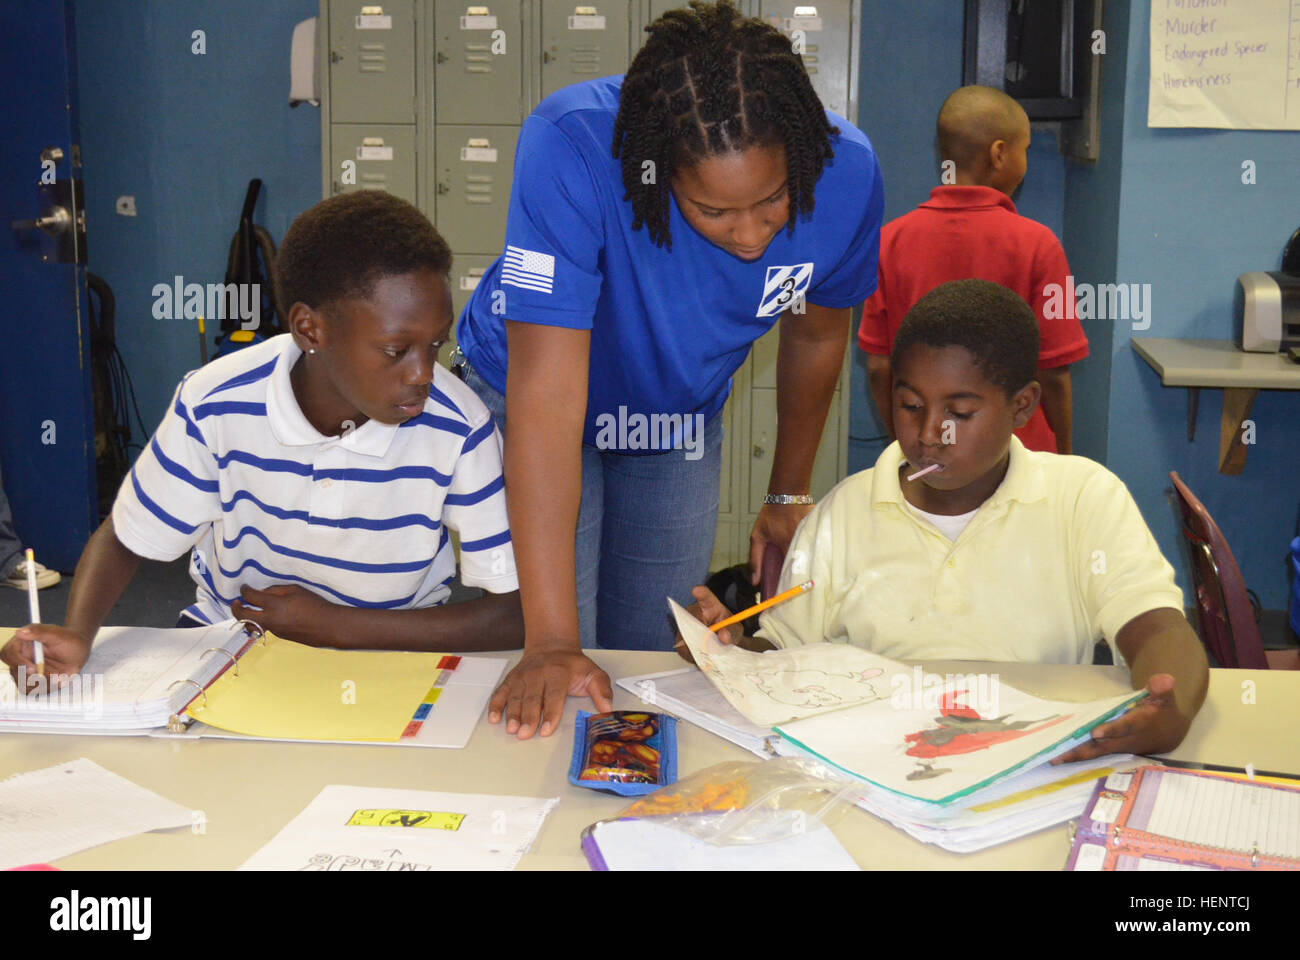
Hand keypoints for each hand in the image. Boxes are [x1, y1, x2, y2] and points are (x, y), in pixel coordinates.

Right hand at [1, 624, 91, 691]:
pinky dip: (46, 688)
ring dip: (41, 684)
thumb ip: (40, 632)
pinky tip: (57, 680)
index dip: (18, 663)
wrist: (79, 650)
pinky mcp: (35, 681)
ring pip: (22, 684)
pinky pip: (33, 690)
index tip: (33, 668)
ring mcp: (27, 670)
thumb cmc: (69, 640)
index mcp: (22, 643)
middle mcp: (21, 658)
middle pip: (14, 672)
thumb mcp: (58, 634)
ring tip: (57, 676)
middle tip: (48, 676)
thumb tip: (20, 632)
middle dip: (31, 677)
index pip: (8, 654)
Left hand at [231, 584, 334, 646]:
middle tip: (236, 602)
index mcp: (273, 605)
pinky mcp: (280, 635)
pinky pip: (266, 627)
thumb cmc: (314, 604)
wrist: (327, 626)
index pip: (250, 596)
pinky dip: (262, 621)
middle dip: (236, 608)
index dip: (244, 590)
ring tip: (248, 610)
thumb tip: (262, 593)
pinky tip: (270, 615)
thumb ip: (276, 590)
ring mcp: (273, 629)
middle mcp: (269, 619)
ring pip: (252, 625)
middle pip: (243, 616)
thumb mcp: (296, 590)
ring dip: (247, 617)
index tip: (245, 587)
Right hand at [488, 647, 611, 739]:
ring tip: (510, 729)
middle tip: (524, 734)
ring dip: (511, 714)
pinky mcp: (512, 679)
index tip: (546, 730)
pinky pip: (501, 692)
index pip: (554, 695)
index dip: (550, 713)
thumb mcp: (593, 673)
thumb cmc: (572, 665)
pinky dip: (496, 704)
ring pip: (515, 697)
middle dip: (527, 717)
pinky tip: (494, 718)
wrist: (552, 646)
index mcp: (559, 673)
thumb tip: (608, 710)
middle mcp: (538, 674)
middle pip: (532, 698)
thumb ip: (601, 691)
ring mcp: (523, 676)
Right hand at [673, 586, 739, 663]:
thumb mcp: (735, 630)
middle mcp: (694, 613)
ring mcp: (685, 627)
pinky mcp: (680, 641)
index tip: (696, 590)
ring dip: (700, 647)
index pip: (705, 597)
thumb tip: (724, 637)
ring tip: (712, 651)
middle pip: (692, 622)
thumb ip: (732, 632)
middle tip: (713, 643)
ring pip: (687, 637)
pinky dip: (696, 655)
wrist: (721, 643)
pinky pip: (685, 649)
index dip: (701, 593)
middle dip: (703, 634)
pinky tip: (705, 656)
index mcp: (709, 606)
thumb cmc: (727, 630)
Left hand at [748, 502, 812, 584]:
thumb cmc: (770, 515)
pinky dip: (819, 554)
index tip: (788, 594)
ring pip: (814, 557)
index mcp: (786, 545)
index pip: (790, 571)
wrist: (786, 494)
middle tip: (801, 591)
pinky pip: (820, 547)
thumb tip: (755, 581)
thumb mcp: (757, 536)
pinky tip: (818, 561)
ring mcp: (812, 535)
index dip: (789, 583)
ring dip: (812, 567)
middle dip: (803, 579)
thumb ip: (755, 559)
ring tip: (812, 580)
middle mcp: (800, 541)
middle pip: (805, 566)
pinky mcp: (819, 530)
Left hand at [1052, 674, 1189, 763]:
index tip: (1096, 733)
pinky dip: (1078, 755)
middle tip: (1061, 754)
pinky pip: (1093, 753)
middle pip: (1104, 746)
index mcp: (1140, 724)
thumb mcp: (1164, 697)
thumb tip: (1165, 679)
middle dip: (1083, 749)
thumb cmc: (1162, 711)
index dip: (1112, 730)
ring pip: (1095, 752)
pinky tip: (1059, 757)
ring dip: (1076, 755)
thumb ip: (1161, 688)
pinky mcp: (1111, 750)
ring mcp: (1118, 747)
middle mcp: (1127, 739)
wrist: (1167, 734)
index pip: (1125, 727)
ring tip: (1054, 759)